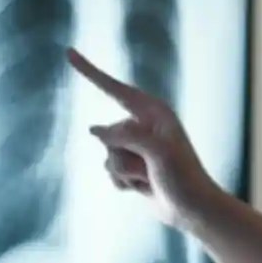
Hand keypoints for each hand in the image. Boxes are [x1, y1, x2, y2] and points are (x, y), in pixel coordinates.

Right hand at [67, 47, 219, 230]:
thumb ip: (125, 136)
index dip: (90, 71)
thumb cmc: (183, 177)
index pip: (115, 88)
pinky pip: (109, 172)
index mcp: (155, 112)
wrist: (193, 210)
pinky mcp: (132, 165)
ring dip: (124, 173)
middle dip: (124, 157)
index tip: (68, 52)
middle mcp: (144, 125)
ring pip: (106, 156)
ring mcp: (137, 146)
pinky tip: (144, 187)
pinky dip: (123, 183)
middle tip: (153, 168)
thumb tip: (94, 129)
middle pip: (107, 135)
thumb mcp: (157, 151)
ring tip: (151, 178)